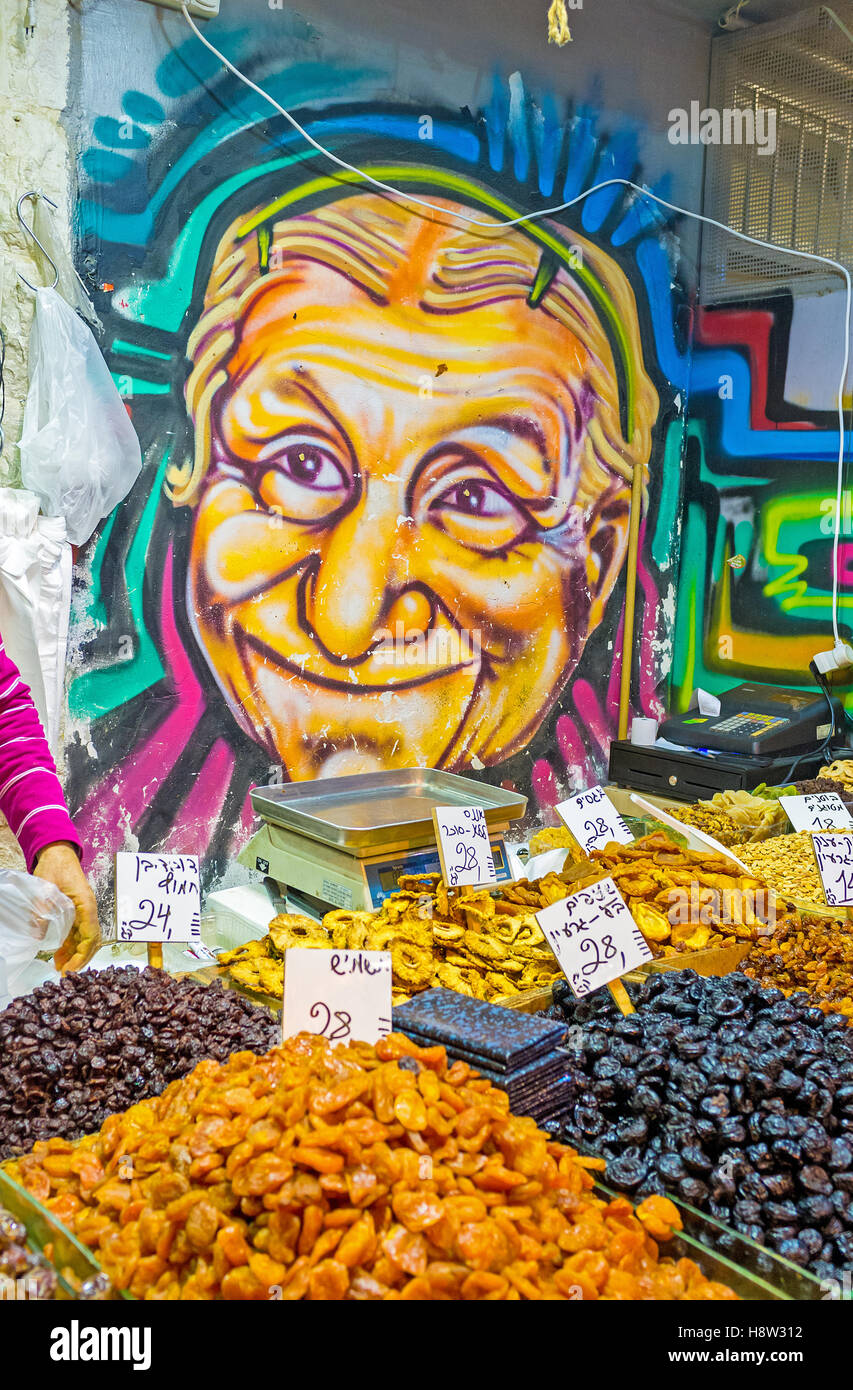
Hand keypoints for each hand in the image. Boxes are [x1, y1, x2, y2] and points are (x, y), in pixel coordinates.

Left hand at [33, 842, 100, 971]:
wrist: (58, 853)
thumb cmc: (55, 867)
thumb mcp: (45, 888)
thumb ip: (42, 911)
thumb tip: (38, 936)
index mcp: (86, 904)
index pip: (91, 936)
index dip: (82, 955)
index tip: (69, 969)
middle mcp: (89, 910)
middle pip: (92, 941)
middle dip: (80, 960)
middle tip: (64, 974)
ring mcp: (84, 911)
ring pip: (85, 939)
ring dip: (75, 955)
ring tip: (59, 967)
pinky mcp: (78, 912)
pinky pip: (78, 933)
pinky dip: (71, 946)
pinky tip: (59, 955)